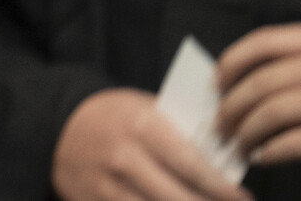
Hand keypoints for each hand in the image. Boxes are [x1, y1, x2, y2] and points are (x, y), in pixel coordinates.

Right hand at [51, 87, 247, 200]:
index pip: (191, 165)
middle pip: (179, 199)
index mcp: (140, 128)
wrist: (57, 126)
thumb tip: (225, 162)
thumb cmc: (112, 116)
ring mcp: (106, 187)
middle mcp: (124, 160)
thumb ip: (182, 133)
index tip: (243, 199)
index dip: (222, 188)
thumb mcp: (146, 109)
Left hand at [218, 22, 300, 166]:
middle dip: (232, 106)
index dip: (232, 63)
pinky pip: (296, 141)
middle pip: (264, 80)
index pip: (266, 41)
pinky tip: (262, 157)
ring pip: (274, 110)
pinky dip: (271, 151)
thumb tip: (233, 84)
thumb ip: (300, 67)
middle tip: (219, 126)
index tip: (216, 85)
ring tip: (237, 144)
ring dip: (246, 131)